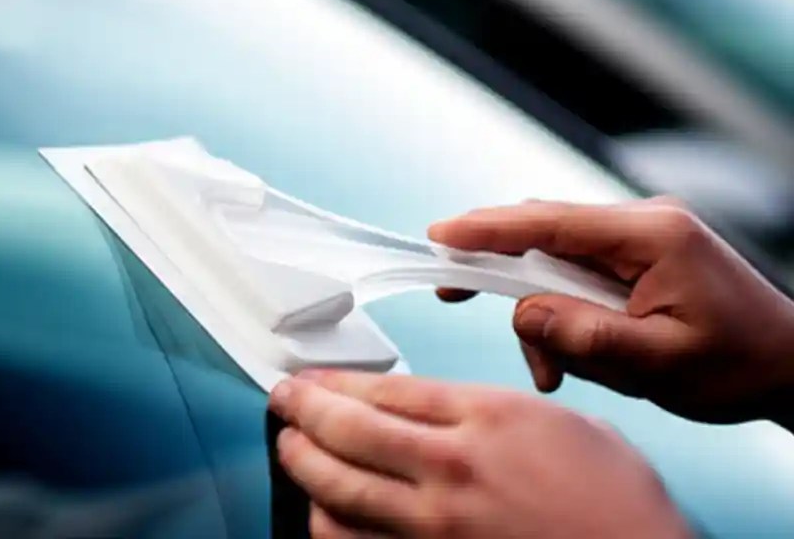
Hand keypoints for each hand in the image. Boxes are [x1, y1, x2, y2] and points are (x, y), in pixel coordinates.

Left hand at [270, 372, 690, 538]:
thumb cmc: (619, 506)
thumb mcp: (567, 426)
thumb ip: (495, 410)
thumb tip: (442, 407)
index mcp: (486, 418)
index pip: (382, 389)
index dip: (333, 381)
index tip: (311, 378)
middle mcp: (450, 468)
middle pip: (344, 431)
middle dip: (299, 412)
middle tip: (283, 403)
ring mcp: (436, 525)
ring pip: (336, 491)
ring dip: (303, 467)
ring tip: (293, 452)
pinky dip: (330, 526)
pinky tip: (324, 513)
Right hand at [429, 198, 793, 424]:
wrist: (790, 366)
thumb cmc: (739, 365)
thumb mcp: (659, 362)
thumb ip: (586, 336)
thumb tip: (523, 314)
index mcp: (652, 235)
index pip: (549, 222)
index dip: (486, 229)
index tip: (438, 236)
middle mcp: (641, 223)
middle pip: (542, 234)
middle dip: (501, 272)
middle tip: (450, 292)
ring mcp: (638, 238)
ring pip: (554, 262)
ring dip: (542, 313)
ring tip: (558, 370)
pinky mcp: (635, 258)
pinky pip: (576, 277)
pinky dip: (564, 317)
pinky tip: (576, 359)